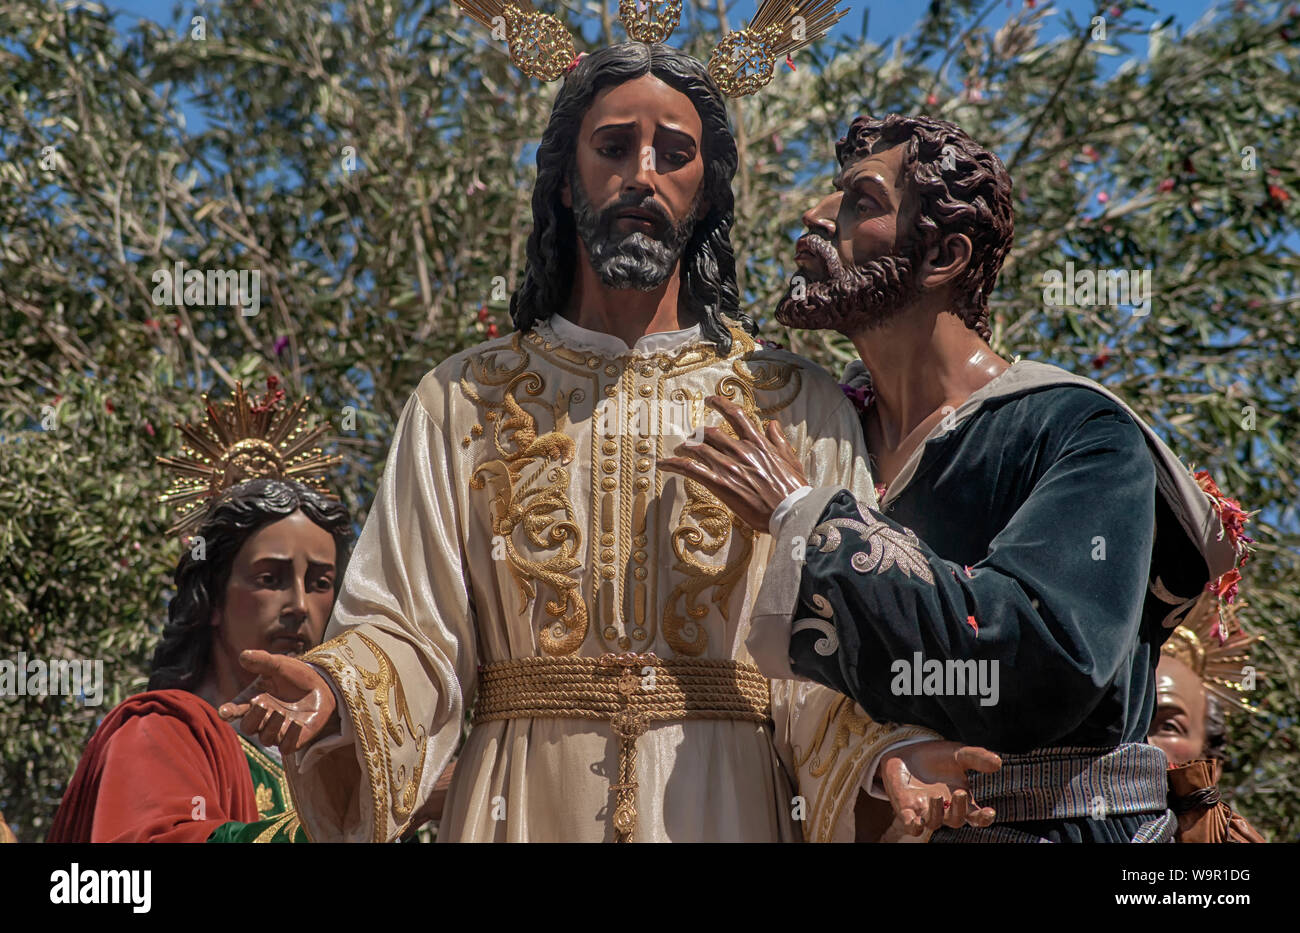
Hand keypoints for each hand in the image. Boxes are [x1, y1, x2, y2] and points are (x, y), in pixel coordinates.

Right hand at [218, 649, 339, 753]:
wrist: (322, 685)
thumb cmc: (295, 676)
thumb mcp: (279, 665)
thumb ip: (262, 661)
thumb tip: (244, 655)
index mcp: (252, 702)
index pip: (234, 711)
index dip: (228, 712)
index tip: (225, 711)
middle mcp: (263, 719)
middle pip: (248, 727)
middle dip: (253, 717)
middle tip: (261, 702)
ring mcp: (278, 730)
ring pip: (266, 738)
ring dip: (272, 726)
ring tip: (281, 711)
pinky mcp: (295, 739)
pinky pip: (287, 747)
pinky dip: (290, 737)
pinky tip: (297, 723)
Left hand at [658, 395, 808, 532]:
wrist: (791, 510)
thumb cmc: (794, 489)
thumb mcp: (791, 459)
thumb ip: (779, 440)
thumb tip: (773, 423)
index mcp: (758, 443)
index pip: (736, 416)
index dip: (721, 404)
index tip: (710, 399)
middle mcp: (741, 451)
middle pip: (711, 433)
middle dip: (698, 435)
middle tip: (691, 439)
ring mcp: (730, 467)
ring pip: (699, 448)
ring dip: (685, 448)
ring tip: (678, 450)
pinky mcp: (721, 484)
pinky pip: (692, 469)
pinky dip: (674, 465)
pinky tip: (663, 464)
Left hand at [879, 740, 1000, 838]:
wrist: (908, 753)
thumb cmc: (938, 758)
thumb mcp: (959, 754)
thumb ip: (977, 758)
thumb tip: (998, 763)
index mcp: (961, 801)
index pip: (976, 817)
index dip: (984, 818)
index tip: (990, 812)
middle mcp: (945, 810)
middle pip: (956, 820)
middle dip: (960, 810)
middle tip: (960, 793)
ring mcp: (925, 811)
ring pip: (934, 822)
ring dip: (937, 813)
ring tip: (937, 796)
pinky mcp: (906, 809)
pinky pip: (911, 825)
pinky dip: (914, 825)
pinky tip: (916, 821)